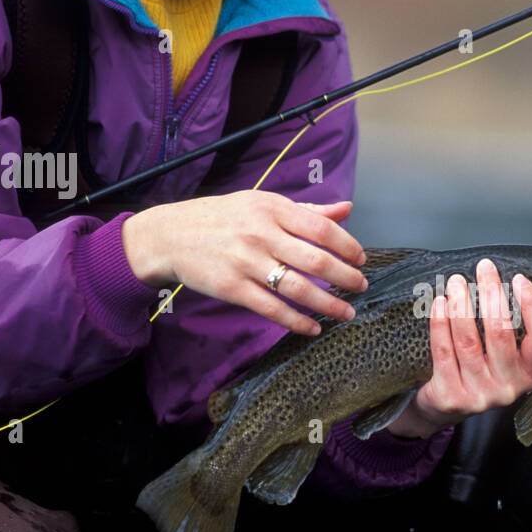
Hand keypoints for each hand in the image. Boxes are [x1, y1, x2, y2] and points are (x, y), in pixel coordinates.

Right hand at [121, 192, 366, 334]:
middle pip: (315, 260)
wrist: (170, 235)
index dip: (348, 245)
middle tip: (361, 286)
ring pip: (297, 288)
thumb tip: (347, 209)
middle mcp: (261, 233)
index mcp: (272, 208)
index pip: (321, 228)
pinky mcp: (232, 288)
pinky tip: (313, 327)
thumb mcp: (262, 203)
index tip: (361, 258)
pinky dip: (296, 321)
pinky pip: (271, 309)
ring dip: (328, 304)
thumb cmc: (222, 218)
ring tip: (346, 312)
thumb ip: (306, 210)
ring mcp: (246, 262)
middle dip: (345, 277)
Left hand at [386, 258, 531, 437]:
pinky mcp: (451, 397)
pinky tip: (439, 303)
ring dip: (461, 305)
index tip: (518, 278)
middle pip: (501, 333)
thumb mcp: (502, 359)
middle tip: (483, 268)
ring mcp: (480, 396)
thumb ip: (508, 331)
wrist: (443, 409)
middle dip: (491, 294)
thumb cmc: (476, 371)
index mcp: (529, 375)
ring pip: (469, 341)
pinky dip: (440, 323)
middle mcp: (509, 389)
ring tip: (456, 281)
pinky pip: (444, 352)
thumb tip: (499, 281)